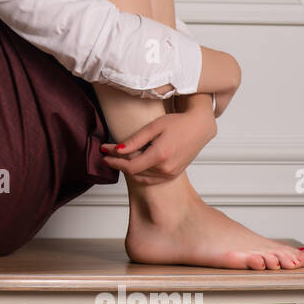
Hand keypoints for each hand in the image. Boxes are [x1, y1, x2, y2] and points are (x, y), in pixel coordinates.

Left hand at [100, 105, 216, 184]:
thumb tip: (117, 150)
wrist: (199, 127)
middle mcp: (166, 168)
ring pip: (141, 177)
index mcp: (160, 156)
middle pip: (134, 172)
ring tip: (119, 157)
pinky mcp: (173, 174)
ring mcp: (170, 173)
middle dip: (118, 163)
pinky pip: (151, 179)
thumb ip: (135, 141)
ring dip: (128, 169)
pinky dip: (140, 174)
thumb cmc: (178, 123)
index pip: (129, 166)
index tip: (104, 153)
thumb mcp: (153, 127)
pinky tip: (134, 163)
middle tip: (109, 152)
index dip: (114, 161)